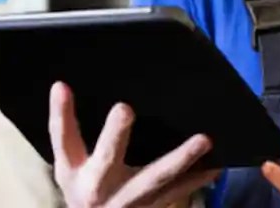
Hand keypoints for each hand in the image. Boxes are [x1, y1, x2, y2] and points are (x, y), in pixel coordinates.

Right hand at [48, 82, 219, 207]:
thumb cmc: (81, 187)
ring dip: (179, 159)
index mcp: (75, 170)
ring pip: (155, 178)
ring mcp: (129, 199)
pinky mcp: (153, 205)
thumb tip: (61, 84)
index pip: (64, 139)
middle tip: (124, 109)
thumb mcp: (66, 162)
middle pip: (106, 160)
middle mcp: (100, 186)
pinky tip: (217, 163)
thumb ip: (64, 126)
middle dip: (115, 135)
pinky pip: (179, 191)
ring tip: (202, 139)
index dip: (61, 114)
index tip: (62, 86)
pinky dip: (199, 177)